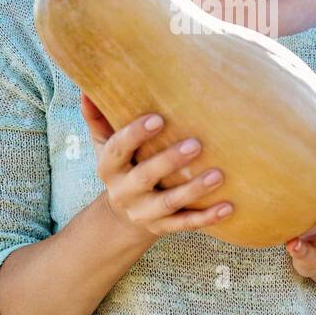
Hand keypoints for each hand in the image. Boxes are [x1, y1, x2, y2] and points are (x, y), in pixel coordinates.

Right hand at [80, 91, 231, 240]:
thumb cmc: (122, 165)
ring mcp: (144, 212)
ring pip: (169, 203)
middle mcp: (124, 191)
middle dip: (169, 161)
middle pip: (145, 176)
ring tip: (218, 175)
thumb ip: (98, 117)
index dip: (135, 134)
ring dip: (194, 190)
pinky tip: (228, 207)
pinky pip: (185, 224)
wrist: (121, 216)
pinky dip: (207, 218)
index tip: (158, 119)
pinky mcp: (163, 227)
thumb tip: (87, 86)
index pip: (118, 149)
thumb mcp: (105, 144)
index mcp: (109, 167)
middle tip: (196, 144)